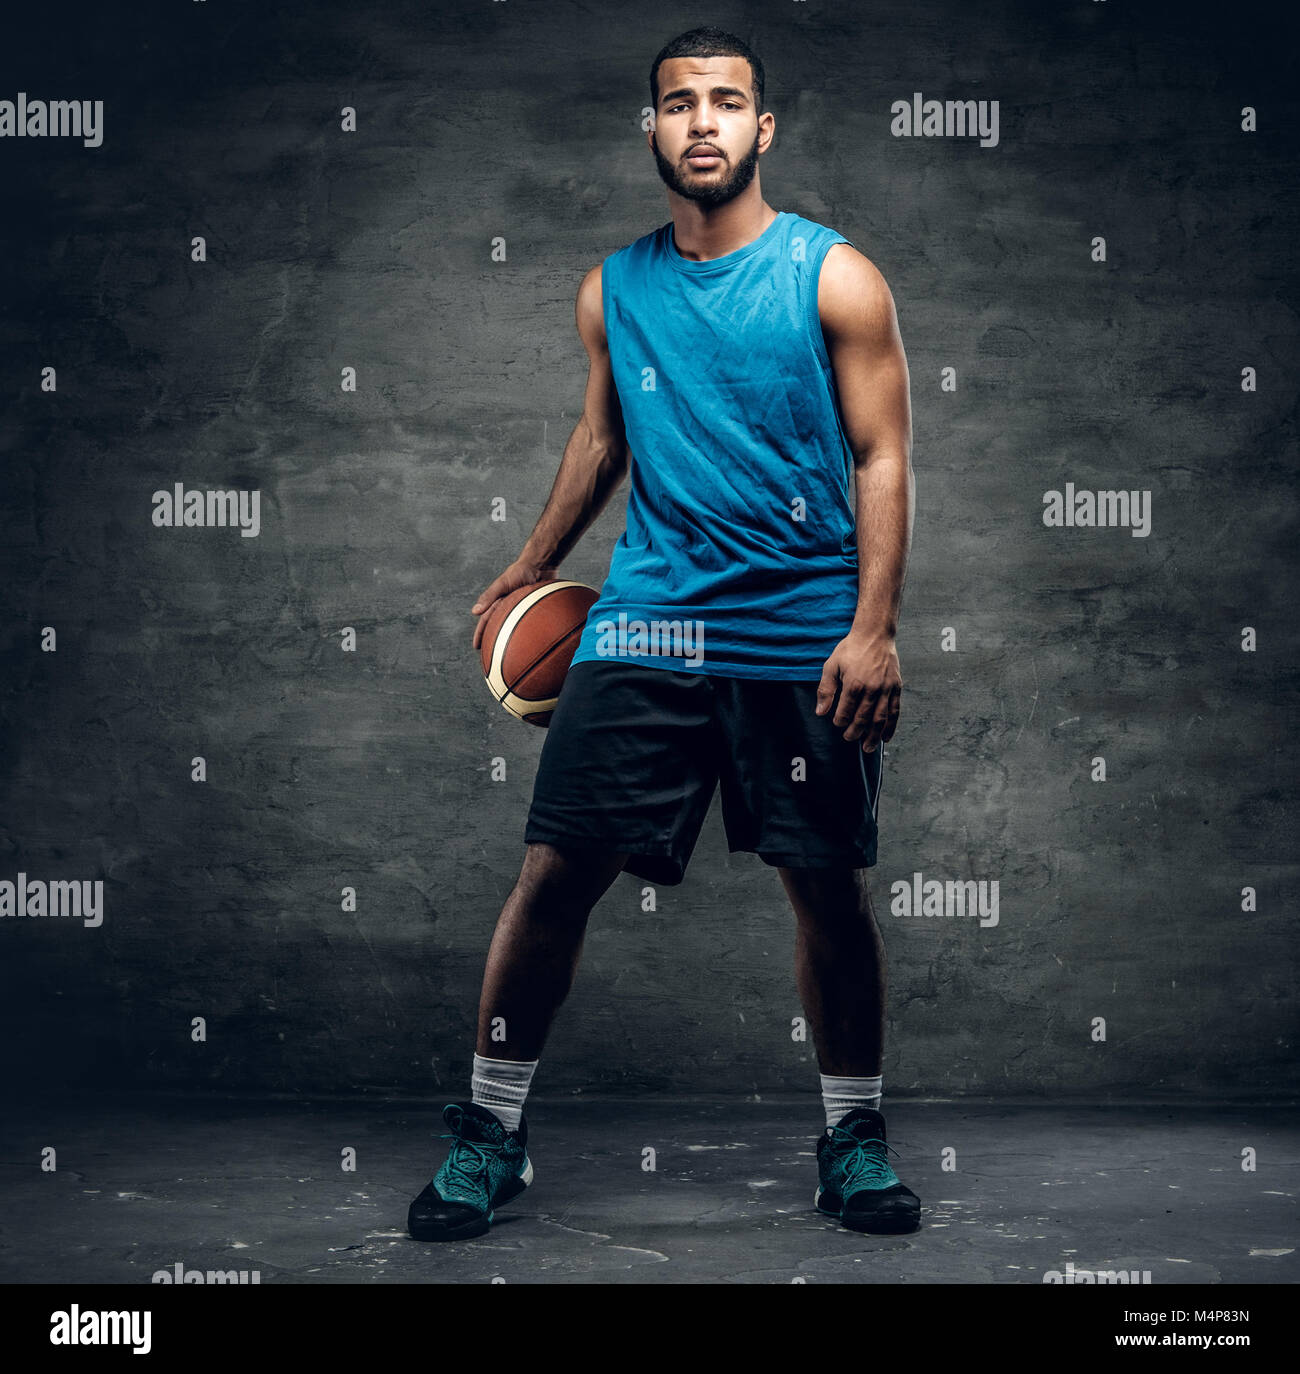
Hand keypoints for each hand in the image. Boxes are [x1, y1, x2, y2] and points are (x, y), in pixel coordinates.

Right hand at [471, 560, 557, 651]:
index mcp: (498, 602)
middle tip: (490, 655)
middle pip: (499, 627)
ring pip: (515, 628)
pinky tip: (533, 645)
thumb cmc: (521, 570)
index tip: (476, 647)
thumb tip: (474, 612)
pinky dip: (530, 634)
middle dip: (493, 640)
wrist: (542, 563)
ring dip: (511, 640)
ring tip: (510, 655)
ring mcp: (522, 608)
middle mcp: (509, 606)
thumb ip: (490, 596)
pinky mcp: (535, 608)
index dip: (481, 633)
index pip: (487, 621)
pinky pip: (531, 624)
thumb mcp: (503, 583)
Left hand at [814, 631, 901, 751]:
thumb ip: (826, 690)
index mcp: (854, 684)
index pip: (845, 712)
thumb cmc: (851, 649)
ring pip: (880, 719)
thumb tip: (820, 712)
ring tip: (868, 748)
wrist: (875, 634)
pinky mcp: (896, 687)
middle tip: (849, 739)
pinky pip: (894, 711)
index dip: (840, 721)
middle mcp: (872, 689)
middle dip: (855, 732)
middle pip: (863, 719)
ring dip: (873, 736)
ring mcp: (886, 689)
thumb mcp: (831, 665)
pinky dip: (891, 726)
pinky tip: (886, 737)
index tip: (838, 724)